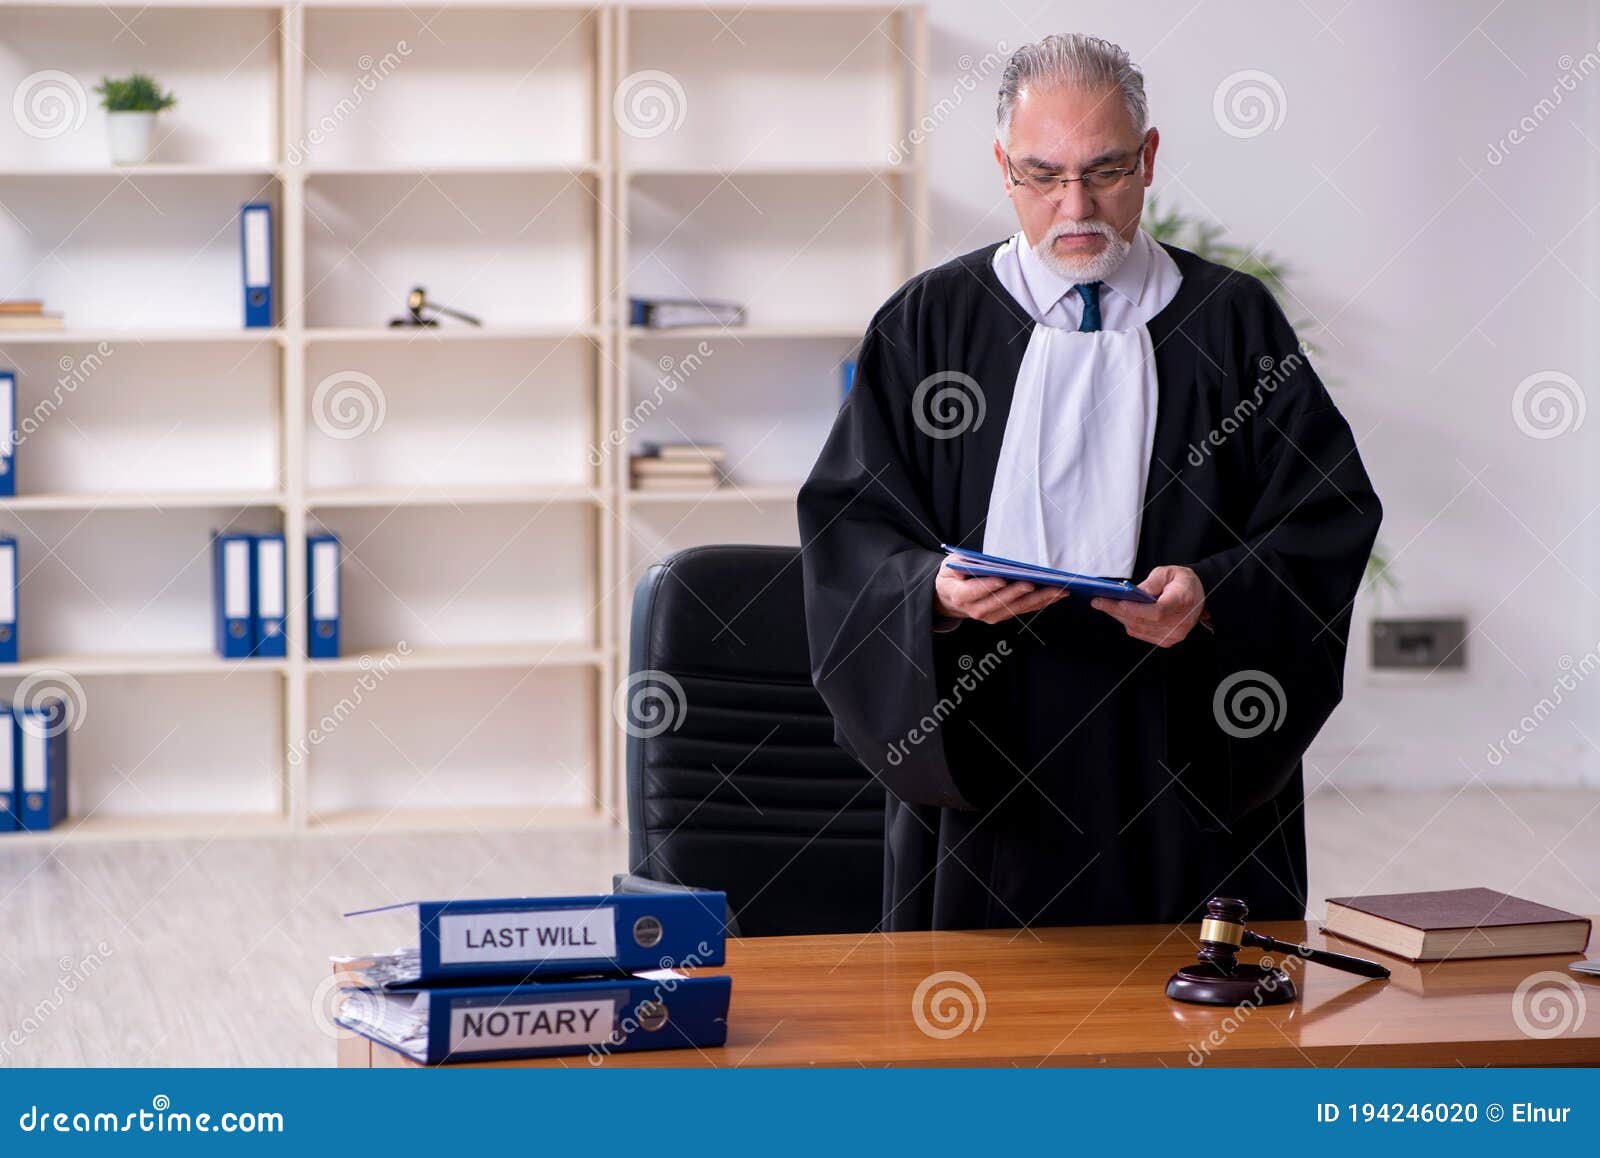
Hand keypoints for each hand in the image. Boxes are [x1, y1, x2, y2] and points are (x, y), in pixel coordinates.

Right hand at [934, 556, 1068, 624]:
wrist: (951, 598)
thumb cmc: (954, 576)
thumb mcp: (951, 564)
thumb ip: (962, 562)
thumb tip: (981, 561)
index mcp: (959, 596)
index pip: (974, 591)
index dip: (988, 586)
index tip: (1002, 579)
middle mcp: (976, 610)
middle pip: (1000, 602)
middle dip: (1019, 592)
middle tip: (1035, 582)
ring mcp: (991, 616)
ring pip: (1017, 608)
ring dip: (1039, 599)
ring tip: (1057, 588)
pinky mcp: (1004, 616)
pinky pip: (1024, 609)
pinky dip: (1042, 602)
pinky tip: (1057, 594)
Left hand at [1089, 564, 1206, 646]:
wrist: (1200, 596)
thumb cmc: (1183, 582)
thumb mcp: (1168, 573)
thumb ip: (1151, 582)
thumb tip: (1133, 592)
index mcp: (1183, 602)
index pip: (1157, 612)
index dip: (1135, 609)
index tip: (1118, 602)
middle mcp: (1179, 623)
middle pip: (1142, 621)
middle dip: (1117, 611)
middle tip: (1098, 601)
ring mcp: (1173, 635)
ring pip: (1138, 629)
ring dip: (1119, 617)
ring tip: (1104, 605)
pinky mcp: (1167, 641)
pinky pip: (1141, 633)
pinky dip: (1128, 622)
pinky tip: (1118, 612)